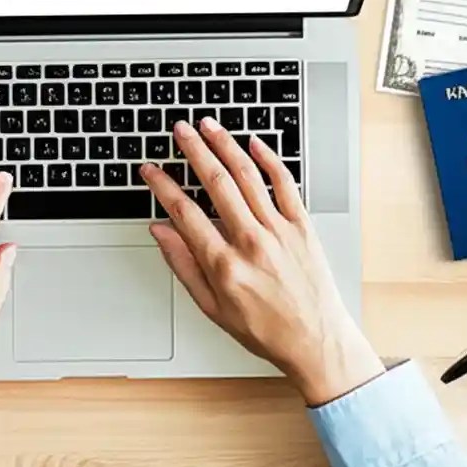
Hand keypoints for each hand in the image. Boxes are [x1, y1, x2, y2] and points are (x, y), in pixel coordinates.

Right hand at [141, 119, 383, 405]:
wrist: (316, 341)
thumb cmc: (265, 330)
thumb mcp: (212, 307)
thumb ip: (183, 265)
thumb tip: (160, 232)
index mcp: (224, 265)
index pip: (184, 212)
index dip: (162, 186)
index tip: (150, 170)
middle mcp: (252, 242)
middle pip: (216, 183)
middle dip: (194, 151)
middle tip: (180, 130)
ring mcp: (280, 231)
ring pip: (248, 176)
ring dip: (225, 146)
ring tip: (209, 126)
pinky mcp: (303, 226)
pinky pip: (284, 184)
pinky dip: (269, 159)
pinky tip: (254, 143)